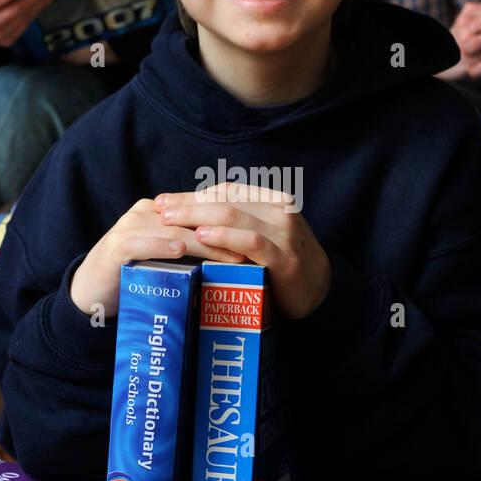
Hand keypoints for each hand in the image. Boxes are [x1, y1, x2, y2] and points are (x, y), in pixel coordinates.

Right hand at [69, 198, 244, 317]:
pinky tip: (182, 252)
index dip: (229, 220)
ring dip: (203, 242)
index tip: (257, 235)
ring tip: (231, 257)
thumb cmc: (135, 277)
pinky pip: (140, 243)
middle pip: (191, 219)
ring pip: (171, 230)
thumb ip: (194, 253)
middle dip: (224, 232)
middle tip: (253, 248)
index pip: (200, 210)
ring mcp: (129, 229)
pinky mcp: (115, 249)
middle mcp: (146, 214)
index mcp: (161, 212)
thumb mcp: (167, 260)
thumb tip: (238, 259)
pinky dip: (161, 246)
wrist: (89, 292)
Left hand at [153, 184, 331, 319]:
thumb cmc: (282, 260)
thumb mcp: (262, 233)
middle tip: (160, 210)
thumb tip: (190, 211)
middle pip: (225, 201)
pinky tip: (202, 237)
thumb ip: (237, 221)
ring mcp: (284, 234)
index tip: (164, 200)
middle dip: (188, 204)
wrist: (320, 288)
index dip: (192, 194)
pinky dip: (225, 237)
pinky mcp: (284, 259)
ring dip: (198, 217)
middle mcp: (280, 211)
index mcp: (272, 200)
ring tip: (170, 221)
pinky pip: (251, 243)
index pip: (226, 191)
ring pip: (234, 217)